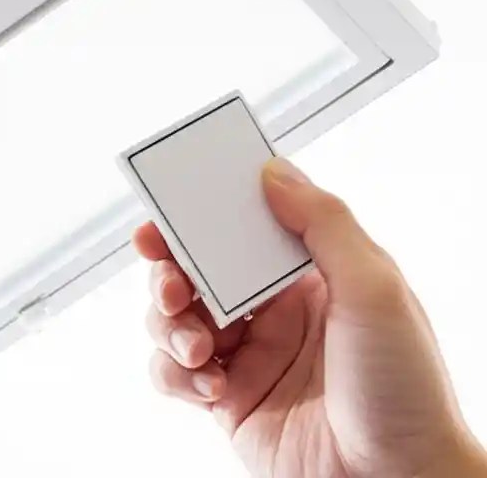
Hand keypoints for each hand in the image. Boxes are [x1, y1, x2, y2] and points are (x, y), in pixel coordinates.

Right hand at [138, 157, 486, 477]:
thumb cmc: (405, 390)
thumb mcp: (376, 288)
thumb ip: (323, 223)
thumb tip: (272, 171)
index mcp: (309, 277)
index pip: (242, 228)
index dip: (200, 216)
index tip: (167, 210)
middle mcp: (273, 312)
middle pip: (195, 271)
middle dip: (169, 270)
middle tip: (167, 281)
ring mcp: (247, 356)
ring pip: (173, 319)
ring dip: (169, 326)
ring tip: (195, 348)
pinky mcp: (226, 401)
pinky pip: (172, 373)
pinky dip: (174, 374)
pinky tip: (206, 384)